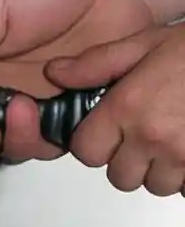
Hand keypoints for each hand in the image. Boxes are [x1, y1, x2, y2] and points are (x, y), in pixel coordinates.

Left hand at [46, 24, 184, 195]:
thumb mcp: (147, 41)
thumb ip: (97, 62)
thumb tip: (55, 73)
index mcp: (129, 109)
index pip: (87, 152)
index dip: (96, 143)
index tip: (110, 130)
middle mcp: (155, 138)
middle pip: (121, 176)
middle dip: (130, 159)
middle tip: (148, 134)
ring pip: (158, 185)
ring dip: (163, 169)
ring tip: (177, 137)